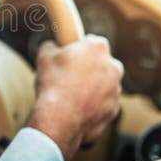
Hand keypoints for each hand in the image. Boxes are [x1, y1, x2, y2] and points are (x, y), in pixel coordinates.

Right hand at [25, 35, 122, 160]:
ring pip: (103, 84)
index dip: (77, 48)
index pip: (90, 41)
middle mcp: (113, 66)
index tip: (67, 56)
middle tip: (68, 75)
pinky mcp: (113, 109)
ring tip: (70, 94)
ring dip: (91, 86)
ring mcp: (116, 89)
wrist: (59, 119)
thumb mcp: (44, 55)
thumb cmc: (52, 84)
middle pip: (100, 62)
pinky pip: (102, 103)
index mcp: (98, 47)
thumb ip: (52, 46)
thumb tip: (53, 47)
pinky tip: (75, 108)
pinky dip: (92, 104)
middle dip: (88, 67)